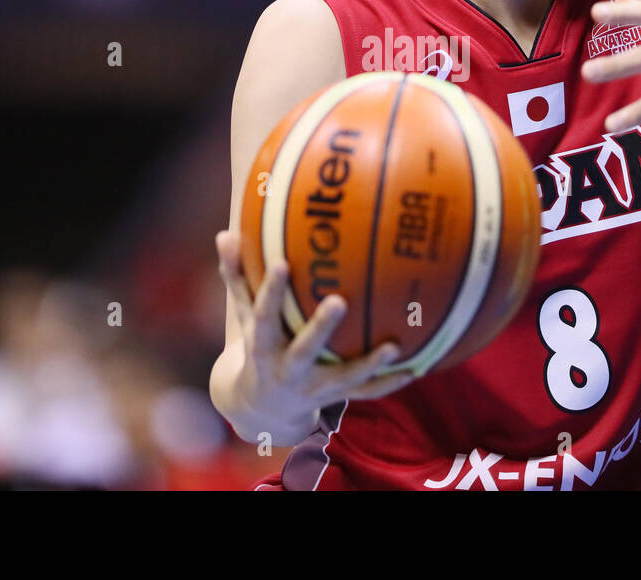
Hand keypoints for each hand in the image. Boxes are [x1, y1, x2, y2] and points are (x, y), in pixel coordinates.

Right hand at [214, 230, 416, 434]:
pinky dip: (388, 383)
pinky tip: (416, 368)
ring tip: (394, 346)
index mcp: (262, 345)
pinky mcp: (332, 398)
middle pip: (303, 350)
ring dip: (368, 365)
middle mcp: (285, 369)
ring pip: (341, 379)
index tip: (281, 262)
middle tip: (339, 301)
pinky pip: (364, 394)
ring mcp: (311, 388)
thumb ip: (237, 275)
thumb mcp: (243, 314)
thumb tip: (224, 232)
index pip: (262, 315)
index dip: (270, 291)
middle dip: (320, 328)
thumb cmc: (257, 344)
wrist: (261, 407)